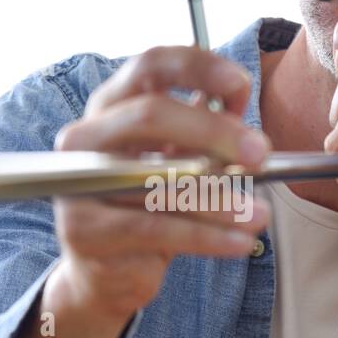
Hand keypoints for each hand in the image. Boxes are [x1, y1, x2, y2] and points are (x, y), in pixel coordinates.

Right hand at [50, 46, 271, 322]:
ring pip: (158, 182)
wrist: (105, 272)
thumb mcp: (178, 160)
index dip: (197, 67)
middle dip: (213, 131)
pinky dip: (207, 236)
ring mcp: (78, 182)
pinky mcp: (83, 230)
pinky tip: (240, 241)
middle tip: (259, 153)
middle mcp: (85, 137)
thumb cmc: (146, 206)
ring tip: (260, 214)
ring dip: (219, 198)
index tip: (241, 84)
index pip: (149, 65)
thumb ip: (204, 131)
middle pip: (149, 114)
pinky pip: (157, 229)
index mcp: (111, 106)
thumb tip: (238, 108)